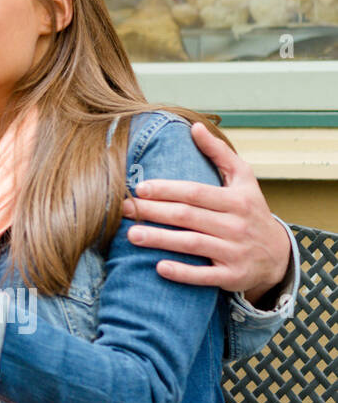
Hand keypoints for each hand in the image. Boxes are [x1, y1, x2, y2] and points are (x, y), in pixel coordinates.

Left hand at [120, 121, 290, 303]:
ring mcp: (235, 252)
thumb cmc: (251, 210)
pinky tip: (159, 267)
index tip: (140, 187)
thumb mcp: (244, 179)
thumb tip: (194, 126)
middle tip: (124, 209)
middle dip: (153, 212)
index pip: (196, 192)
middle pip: (188, 217)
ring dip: (160, 240)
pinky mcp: (233, 277)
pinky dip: (183, 272)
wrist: (279, 255)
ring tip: (132, 235)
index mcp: (236, 200)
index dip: (167, 189)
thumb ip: (219, 153)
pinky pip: (205, 276)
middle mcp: (236, 225)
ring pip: (192, 245)